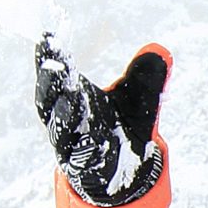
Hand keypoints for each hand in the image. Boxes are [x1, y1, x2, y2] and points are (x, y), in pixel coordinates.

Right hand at [35, 34, 168, 206]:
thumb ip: (146, 78)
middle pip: (50, 101)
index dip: (50, 58)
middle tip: (55, 65)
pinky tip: (87, 143)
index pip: (57, 76)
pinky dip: (81, 151)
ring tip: (69, 99)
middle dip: (51, 84)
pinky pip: (78, 159)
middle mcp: (65, 120)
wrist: (124, 170)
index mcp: (73, 98)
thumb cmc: (121, 127)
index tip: (48, 37)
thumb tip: (160, 50)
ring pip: (60, 131)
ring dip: (63, 116)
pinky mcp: (81, 168)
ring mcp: (70, 145)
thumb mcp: (138, 102)